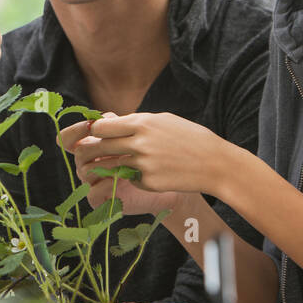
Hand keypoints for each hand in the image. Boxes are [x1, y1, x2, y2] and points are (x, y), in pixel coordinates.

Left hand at [61, 112, 233, 197]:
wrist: (215, 163)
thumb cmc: (191, 138)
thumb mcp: (164, 120)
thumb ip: (136, 122)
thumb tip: (110, 122)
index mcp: (142, 122)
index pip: (101, 128)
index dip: (94, 132)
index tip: (94, 136)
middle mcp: (139, 142)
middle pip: (100, 147)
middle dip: (91, 151)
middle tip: (87, 154)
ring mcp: (143, 164)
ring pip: (110, 166)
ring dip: (103, 167)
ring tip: (99, 167)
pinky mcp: (149, 182)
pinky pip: (130, 179)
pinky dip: (130, 178)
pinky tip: (138, 176)